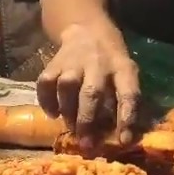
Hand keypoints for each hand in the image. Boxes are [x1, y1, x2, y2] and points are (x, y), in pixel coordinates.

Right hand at [36, 22, 140, 144]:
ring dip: (67, 111)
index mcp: (122, 68)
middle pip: (91, 92)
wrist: (87, 30)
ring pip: (66, 87)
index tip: (123, 141)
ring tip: (70, 127)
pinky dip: (46, 100)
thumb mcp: (126, 73)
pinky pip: (45, 82)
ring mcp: (73, 61)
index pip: (128, 93)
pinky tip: (53, 113)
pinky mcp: (54, 62)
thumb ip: (125, 99)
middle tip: (87, 144)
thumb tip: (124, 137)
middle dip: (87, 120)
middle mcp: (98, 63)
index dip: (127, 117)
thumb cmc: (111, 62)